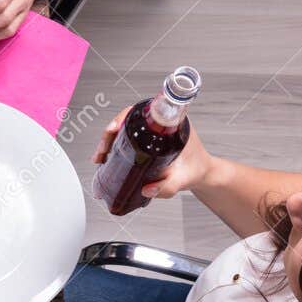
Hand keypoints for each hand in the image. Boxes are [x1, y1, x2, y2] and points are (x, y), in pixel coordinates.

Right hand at [93, 108, 213, 199]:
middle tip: (103, 149)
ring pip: (125, 128)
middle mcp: (162, 124)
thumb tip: (146, 189)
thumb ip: (168, 186)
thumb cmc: (197, 170)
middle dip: (111, 132)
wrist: (201, 174)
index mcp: (173, 123)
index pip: (144, 111)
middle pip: (129, 119)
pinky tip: (106, 157)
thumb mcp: (184, 180)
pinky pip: (127, 137)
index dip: (125, 117)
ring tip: (100, 156)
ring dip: (109, 140)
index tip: (114, 127)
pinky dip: (114, 145)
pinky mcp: (147, 140)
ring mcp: (153, 132)